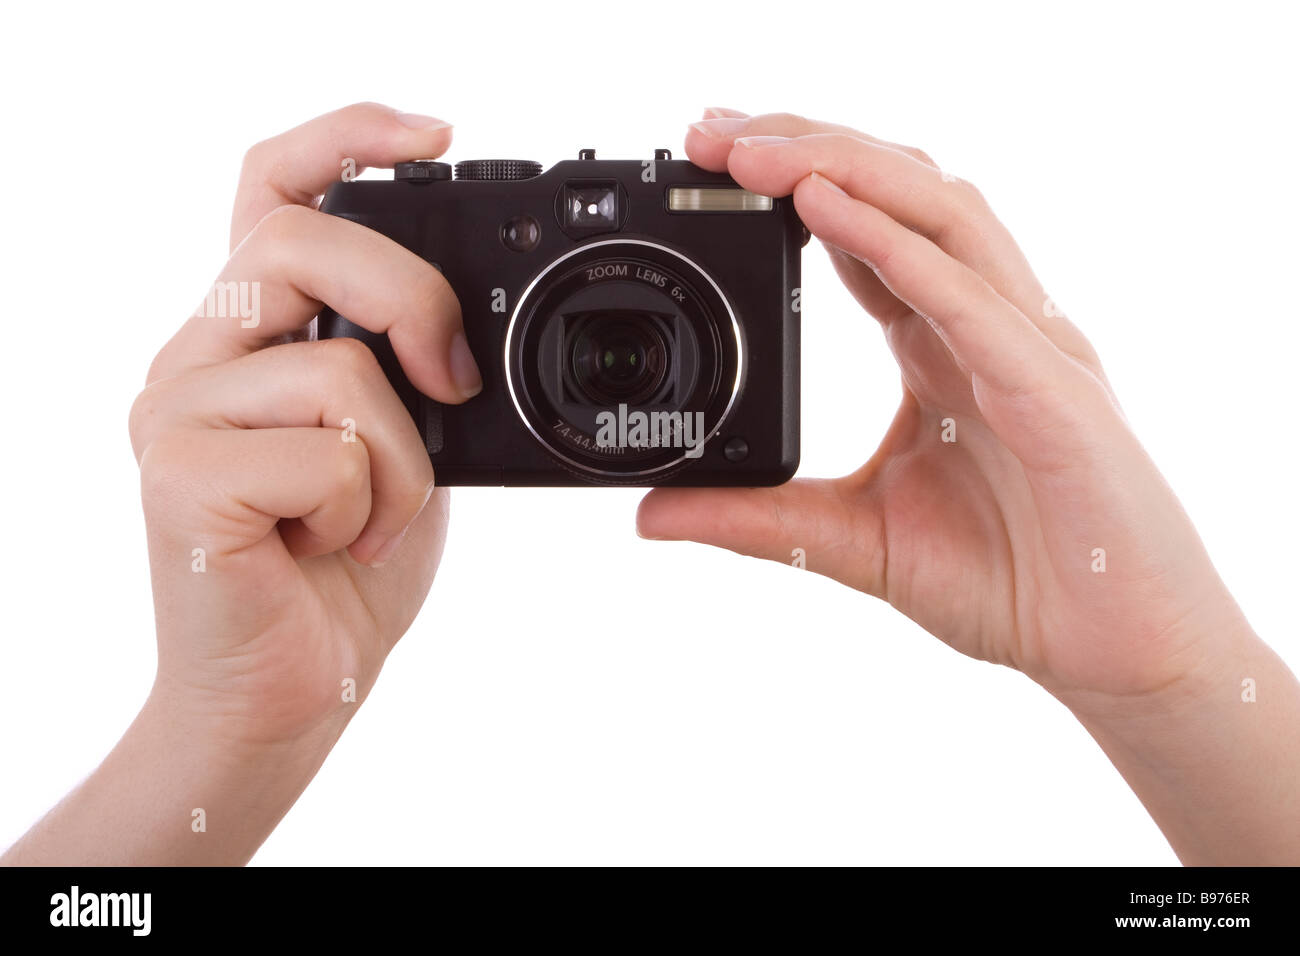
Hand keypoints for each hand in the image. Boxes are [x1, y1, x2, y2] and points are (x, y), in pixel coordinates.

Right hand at [131, 102, 478, 746]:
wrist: (290, 691)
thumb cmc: (343, 563)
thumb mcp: (397, 442)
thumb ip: (402, 369)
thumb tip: (460, 323)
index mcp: (251, 333)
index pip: (271, 188)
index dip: (347, 138)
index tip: (436, 135)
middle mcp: (198, 354)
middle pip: (302, 238)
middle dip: (411, 298)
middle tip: (451, 381)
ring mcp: (174, 409)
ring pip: (337, 364)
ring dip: (402, 459)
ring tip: (371, 517)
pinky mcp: (177, 475)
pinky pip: (326, 449)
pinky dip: (371, 506)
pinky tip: (330, 546)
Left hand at [640, 108, 1243, 707]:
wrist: (1112, 649)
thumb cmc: (1010, 582)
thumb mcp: (849, 541)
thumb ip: (757, 520)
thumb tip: (650, 514)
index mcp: (940, 348)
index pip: (866, 235)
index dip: (794, 187)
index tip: (711, 165)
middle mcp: (984, 328)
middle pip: (901, 197)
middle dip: (810, 148)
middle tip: (716, 131)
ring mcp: (1024, 348)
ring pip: (944, 215)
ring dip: (850, 171)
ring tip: (762, 150)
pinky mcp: (1054, 391)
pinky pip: (978, 303)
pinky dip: (906, 251)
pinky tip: (835, 216)